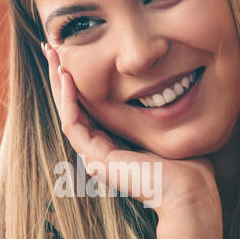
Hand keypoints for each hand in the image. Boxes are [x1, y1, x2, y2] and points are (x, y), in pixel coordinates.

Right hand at [42, 42, 221, 238]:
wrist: (189, 192)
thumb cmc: (188, 166)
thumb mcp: (168, 128)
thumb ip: (157, 111)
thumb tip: (165, 85)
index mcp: (114, 145)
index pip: (88, 107)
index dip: (79, 80)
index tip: (73, 53)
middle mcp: (100, 151)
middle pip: (72, 107)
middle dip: (61, 75)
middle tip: (50, 47)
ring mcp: (95, 157)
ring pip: (67, 113)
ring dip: (58, 83)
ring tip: (52, 53)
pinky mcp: (96, 160)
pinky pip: (73, 125)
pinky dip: (69, 100)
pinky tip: (67, 77)